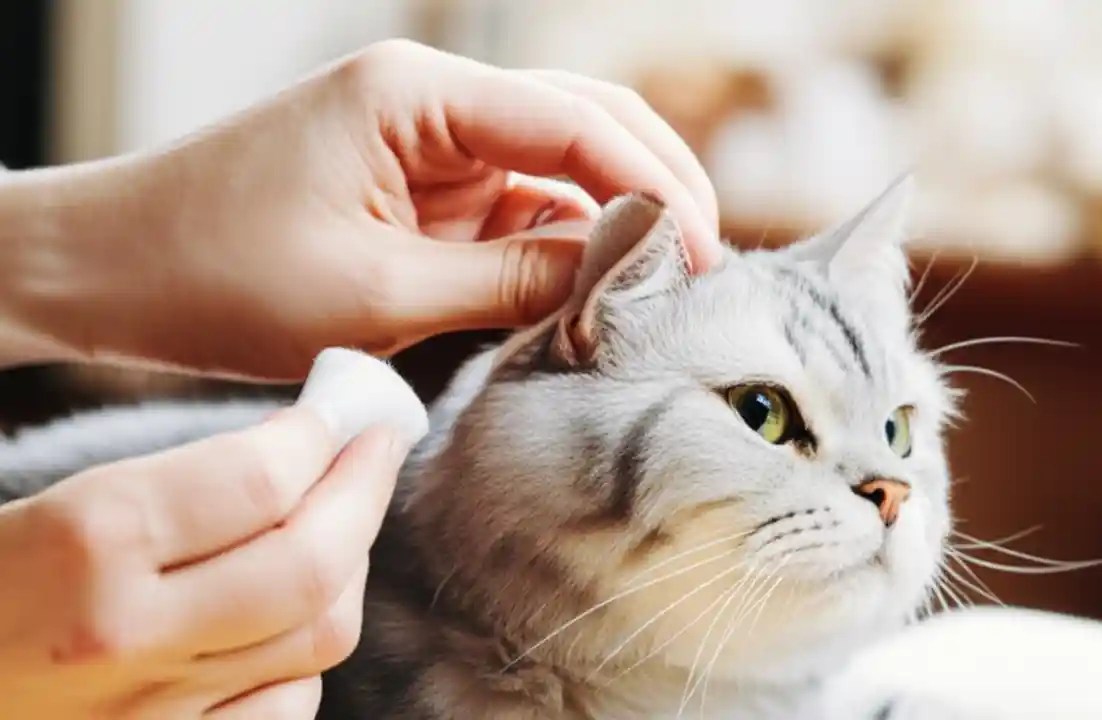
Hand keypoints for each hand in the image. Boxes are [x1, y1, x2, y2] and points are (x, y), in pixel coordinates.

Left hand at [0, 40, 719, 378]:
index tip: (701, 254)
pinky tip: (589, 296)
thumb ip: (510, 281)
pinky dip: (555, 253)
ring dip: (608, 225)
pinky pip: (512, 214)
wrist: (112, 272)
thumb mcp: (376, 292)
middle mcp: (431, 105)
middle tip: (705, 266)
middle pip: (580, 125)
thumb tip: (619, 272)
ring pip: (554, 171)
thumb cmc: (215, 272)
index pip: (571, 119)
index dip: (652, 184)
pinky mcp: (418, 194)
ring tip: (661, 291)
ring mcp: (427, 149)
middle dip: (651, 189)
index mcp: (416, 95)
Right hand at [0, 407, 408, 717]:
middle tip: (378, 447)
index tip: (341, 412)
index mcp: (87, 544)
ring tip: (342, 519)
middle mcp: (129, 635)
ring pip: (320, 633)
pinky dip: (310, 648)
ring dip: (350, 564)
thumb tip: (306, 446)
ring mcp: (154, 713)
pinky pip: (291, 702)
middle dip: (364, 491)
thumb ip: (182, 480)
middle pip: (311, 563)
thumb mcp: (61, 505)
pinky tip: (295, 609)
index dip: (321, 436)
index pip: (260, 480)